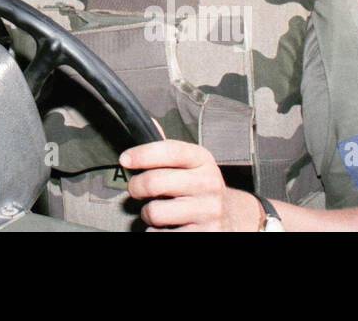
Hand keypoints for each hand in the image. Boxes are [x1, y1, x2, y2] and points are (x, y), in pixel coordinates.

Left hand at [119, 140, 262, 230]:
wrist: (233, 216)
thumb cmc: (199, 186)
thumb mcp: (190, 163)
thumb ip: (167, 148)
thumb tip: (148, 121)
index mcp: (202, 159)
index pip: (168, 150)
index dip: (141, 154)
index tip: (124, 159)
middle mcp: (208, 183)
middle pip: (154, 182)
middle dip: (136, 187)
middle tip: (136, 189)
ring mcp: (208, 211)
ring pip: (155, 212)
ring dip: (147, 213)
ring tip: (156, 211)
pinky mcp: (206, 234)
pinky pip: (162, 235)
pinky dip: (156, 232)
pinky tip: (167, 227)